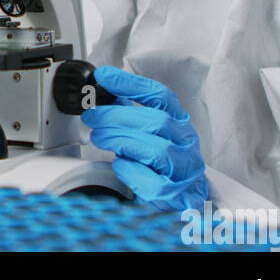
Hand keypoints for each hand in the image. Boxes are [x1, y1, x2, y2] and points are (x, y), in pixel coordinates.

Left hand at [80, 66, 206, 211]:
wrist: (181, 202)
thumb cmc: (159, 165)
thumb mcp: (147, 134)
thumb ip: (129, 115)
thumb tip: (102, 94)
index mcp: (179, 123)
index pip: (161, 97)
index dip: (131, 84)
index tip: (104, 77)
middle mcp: (186, 144)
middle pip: (156, 121)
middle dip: (117, 117)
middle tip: (92, 118)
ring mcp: (185, 170)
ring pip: (156, 150)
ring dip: (120, 141)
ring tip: (99, 139)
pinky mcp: (176, 195)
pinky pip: (153, 182)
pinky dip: (131, 171)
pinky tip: (119, 166)